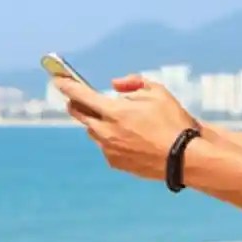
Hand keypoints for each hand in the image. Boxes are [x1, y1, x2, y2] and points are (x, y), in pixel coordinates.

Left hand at [52, 74, 198, 180]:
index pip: (80, 94)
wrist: (185, 158)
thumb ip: (133, 82)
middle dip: (75, 103)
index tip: (56, 78)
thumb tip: (115, 85)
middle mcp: (106, 131)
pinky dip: (111, 139)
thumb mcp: (157, 91)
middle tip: (77, 97)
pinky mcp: (116, 163)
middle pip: (79, 114)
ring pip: (94, 131)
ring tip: (114, 118)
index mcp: (113, 111)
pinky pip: (106, 146)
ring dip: (97, 122)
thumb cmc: (173, 122)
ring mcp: (109, 149)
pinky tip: (128, 138)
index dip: (66, 84)